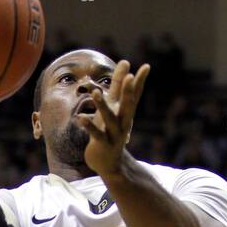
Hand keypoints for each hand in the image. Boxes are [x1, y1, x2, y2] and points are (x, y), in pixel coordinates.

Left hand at [77, 59, 148, 179]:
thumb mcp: (114, 108)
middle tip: (130, 76)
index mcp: (125, 113)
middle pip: (127, 105)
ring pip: (109, 118)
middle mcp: (123, 122)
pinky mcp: (103, 144)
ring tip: (95, 92)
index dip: (140, 81)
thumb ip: (118, 87)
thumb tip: (125, 63)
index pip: (135, 95)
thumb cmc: (110, 131)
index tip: (146, 66)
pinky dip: (89, 126)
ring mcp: (114, 134)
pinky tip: (80, 117)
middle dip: (128, 91)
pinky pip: (96, 134)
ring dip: (102, 105)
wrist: (109, 163)